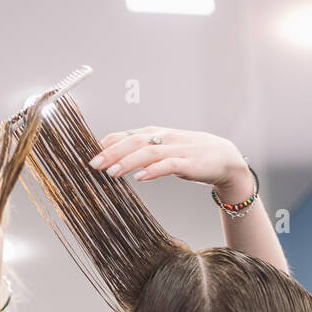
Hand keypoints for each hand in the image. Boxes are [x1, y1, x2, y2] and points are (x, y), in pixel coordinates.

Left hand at [89, 127, 252, 202]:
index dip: (107, 143)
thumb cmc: (189, 155)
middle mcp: (164, 138)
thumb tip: (111, 157)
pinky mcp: (189, 163)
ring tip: (112, 172)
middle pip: (134, 141)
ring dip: (128, 161)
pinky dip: (154, 170)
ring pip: (148, 152)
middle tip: (93, 164)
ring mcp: (177, 149)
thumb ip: (139, 152)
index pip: (126, 134)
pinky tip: (141, 177)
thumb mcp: (162, 150)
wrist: (224, 158)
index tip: (88, 153)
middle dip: (112, 152)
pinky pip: (169, 165)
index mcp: (155, 133)